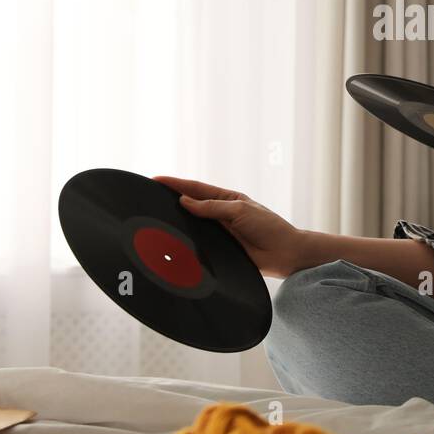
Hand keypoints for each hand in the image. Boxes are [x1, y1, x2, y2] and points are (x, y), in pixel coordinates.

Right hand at [151, 175, 307, 278]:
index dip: (176, 184)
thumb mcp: (240, 211)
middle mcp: (221, 213)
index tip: (156, 179)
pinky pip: (199, 243)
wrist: (285, 254)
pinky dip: (186, 240)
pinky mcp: (220, 249)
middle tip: (148, 196)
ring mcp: (219, 231)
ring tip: (155, 216)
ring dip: (177, 220)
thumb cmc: (269, 227)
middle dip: (171, 199)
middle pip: (191, 205)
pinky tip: (173, 240)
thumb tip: (185, 201)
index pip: (196, 189)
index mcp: (227, 199)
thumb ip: (213, 207)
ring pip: (193, 224)